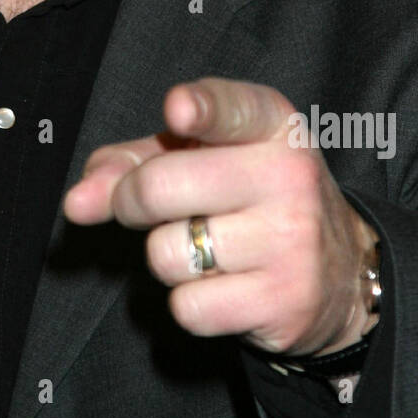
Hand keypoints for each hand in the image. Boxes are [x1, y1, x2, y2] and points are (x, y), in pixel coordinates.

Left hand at [63, 77, 379, 355]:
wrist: (340, 273)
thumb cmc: (247, 198)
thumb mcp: (199, 159)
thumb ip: (131, 162)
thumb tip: (77, 202)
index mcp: (271, 124)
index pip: (232, 109)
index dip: (200, 109)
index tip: (178, 110)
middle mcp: (288, 175)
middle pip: (159, 188)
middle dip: (130, 203)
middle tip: (150, 208)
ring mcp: (291, 241)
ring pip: (166, 253)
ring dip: (165, 257)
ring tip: (205, 247)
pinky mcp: (284, 301)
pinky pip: (188, 307)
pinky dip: (190, 303)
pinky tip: (225, 286)